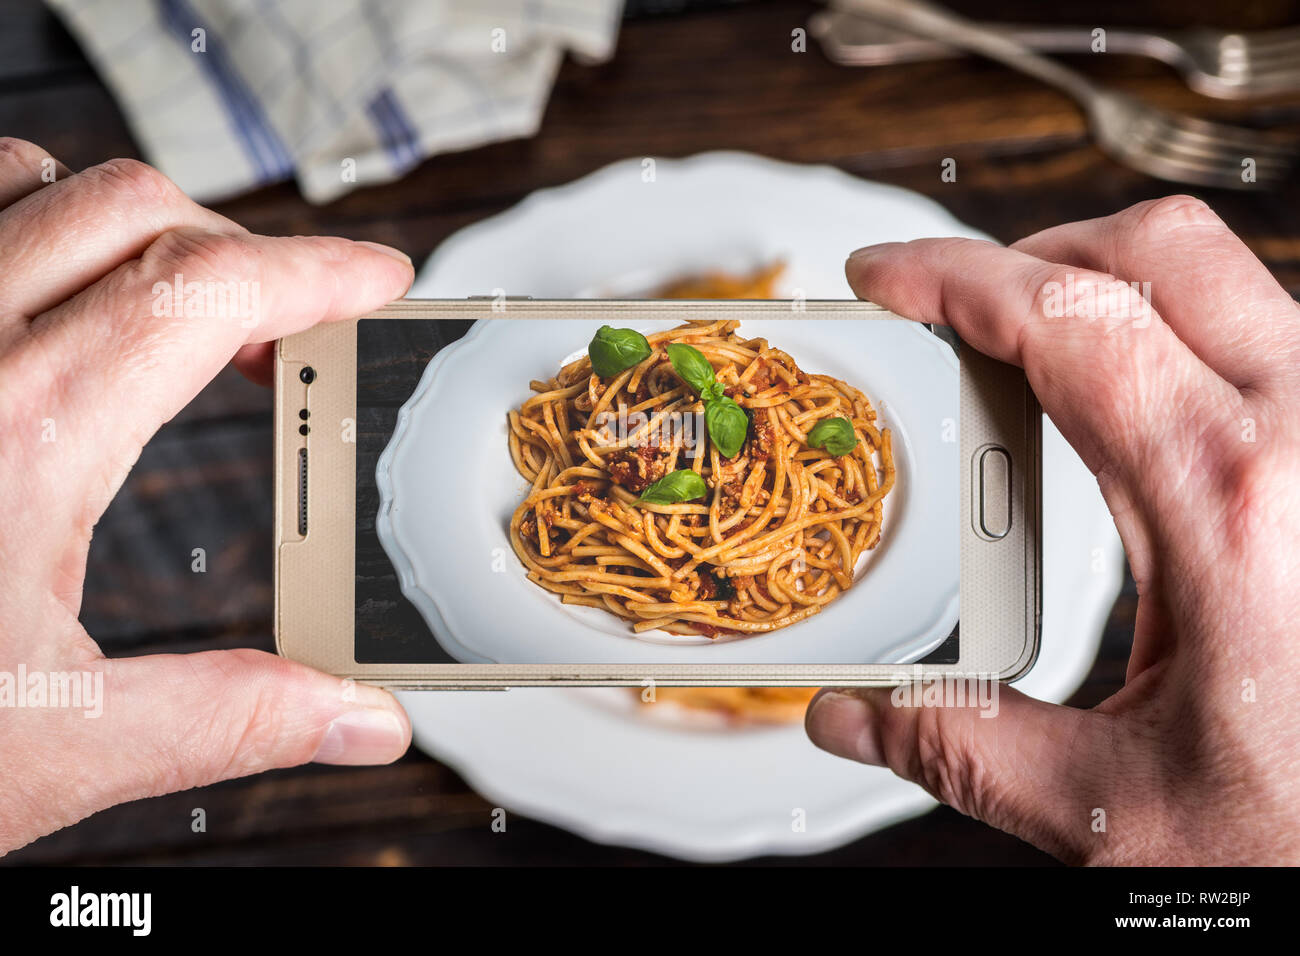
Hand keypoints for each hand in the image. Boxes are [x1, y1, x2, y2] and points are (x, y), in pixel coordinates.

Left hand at [0, 140, 414, 853]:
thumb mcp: (56, 744)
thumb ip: (229, 718)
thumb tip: (358, 721)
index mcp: (23, 438)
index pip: (206, 292)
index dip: (315, 273)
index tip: (373, 282)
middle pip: (135, 214)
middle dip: (243, 252)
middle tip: (290, 326)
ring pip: (34, 188)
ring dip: (135, 228)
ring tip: (183, 308)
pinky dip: (30, 218)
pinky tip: (57, 299)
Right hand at [806, 196, 1299, 863]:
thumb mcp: (1117, 804)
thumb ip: (965, 747)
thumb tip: (856, 718)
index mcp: (1226, 502)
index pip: (1066, 320)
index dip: (953, 276)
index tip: (886, 275)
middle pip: (1159, 252)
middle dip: (1034, 256)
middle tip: (957, 310)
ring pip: (1223, 285)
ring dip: (1110, 295)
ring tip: (1032, 364)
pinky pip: (1265, 343)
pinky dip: (1175, 343)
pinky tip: (1135, 424)